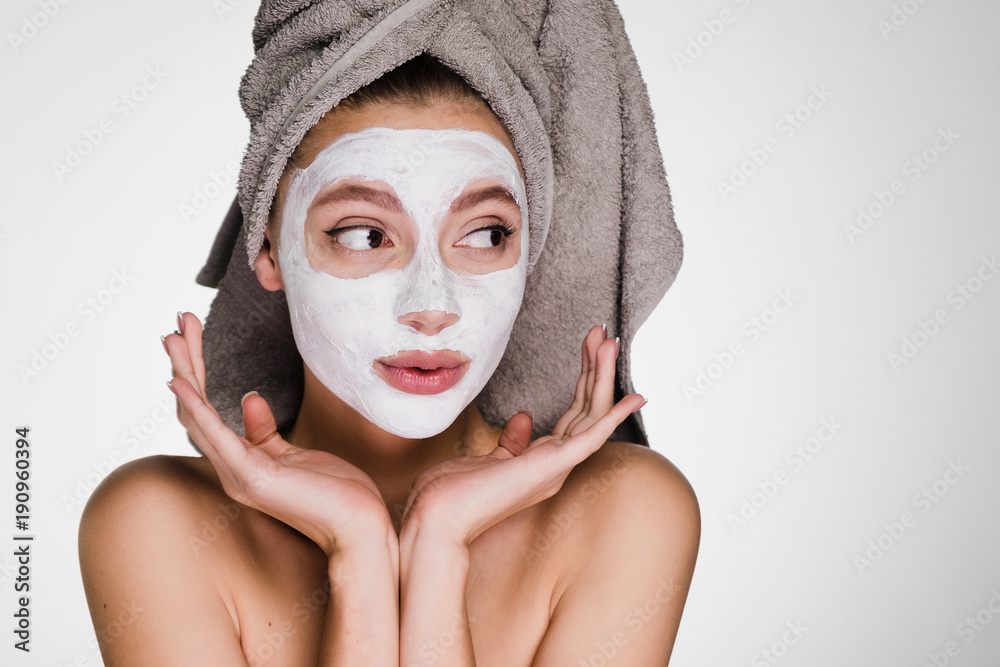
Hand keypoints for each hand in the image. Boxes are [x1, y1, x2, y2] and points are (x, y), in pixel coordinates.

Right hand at [163, 311, 393, 556]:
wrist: (359, 526)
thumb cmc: (334, 493)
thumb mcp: (296, 453)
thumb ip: (265, 430)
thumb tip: (248, 396)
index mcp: (240, 462)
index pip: (207, 410)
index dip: (195, 372)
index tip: (189, 334)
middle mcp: (230, 470)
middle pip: (194, 409)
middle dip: (185, 363)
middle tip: (174, 323)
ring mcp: (238, 476)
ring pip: (198, 417)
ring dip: (185, 374)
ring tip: (173, 337)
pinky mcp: (253, 478)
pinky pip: (218, 437)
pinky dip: (197, 409)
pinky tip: (181, 383)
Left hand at [399, 325, 644, 546]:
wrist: (436, 519)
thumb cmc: (455, 494)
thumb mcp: (488, 459)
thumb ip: (511, 441)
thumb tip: (524, 417)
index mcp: (544, 462)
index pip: (574, 414)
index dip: (584, 379)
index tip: (588, 347)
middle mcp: (557, 465)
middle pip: (587, 408)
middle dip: (595, 367)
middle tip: (603, 333)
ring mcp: (557, 467)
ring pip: (592, 414)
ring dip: (603, 375)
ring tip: (610, 341)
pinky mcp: (553, 466)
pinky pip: (592, 437)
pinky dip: (614, 416)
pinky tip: (635, 398)